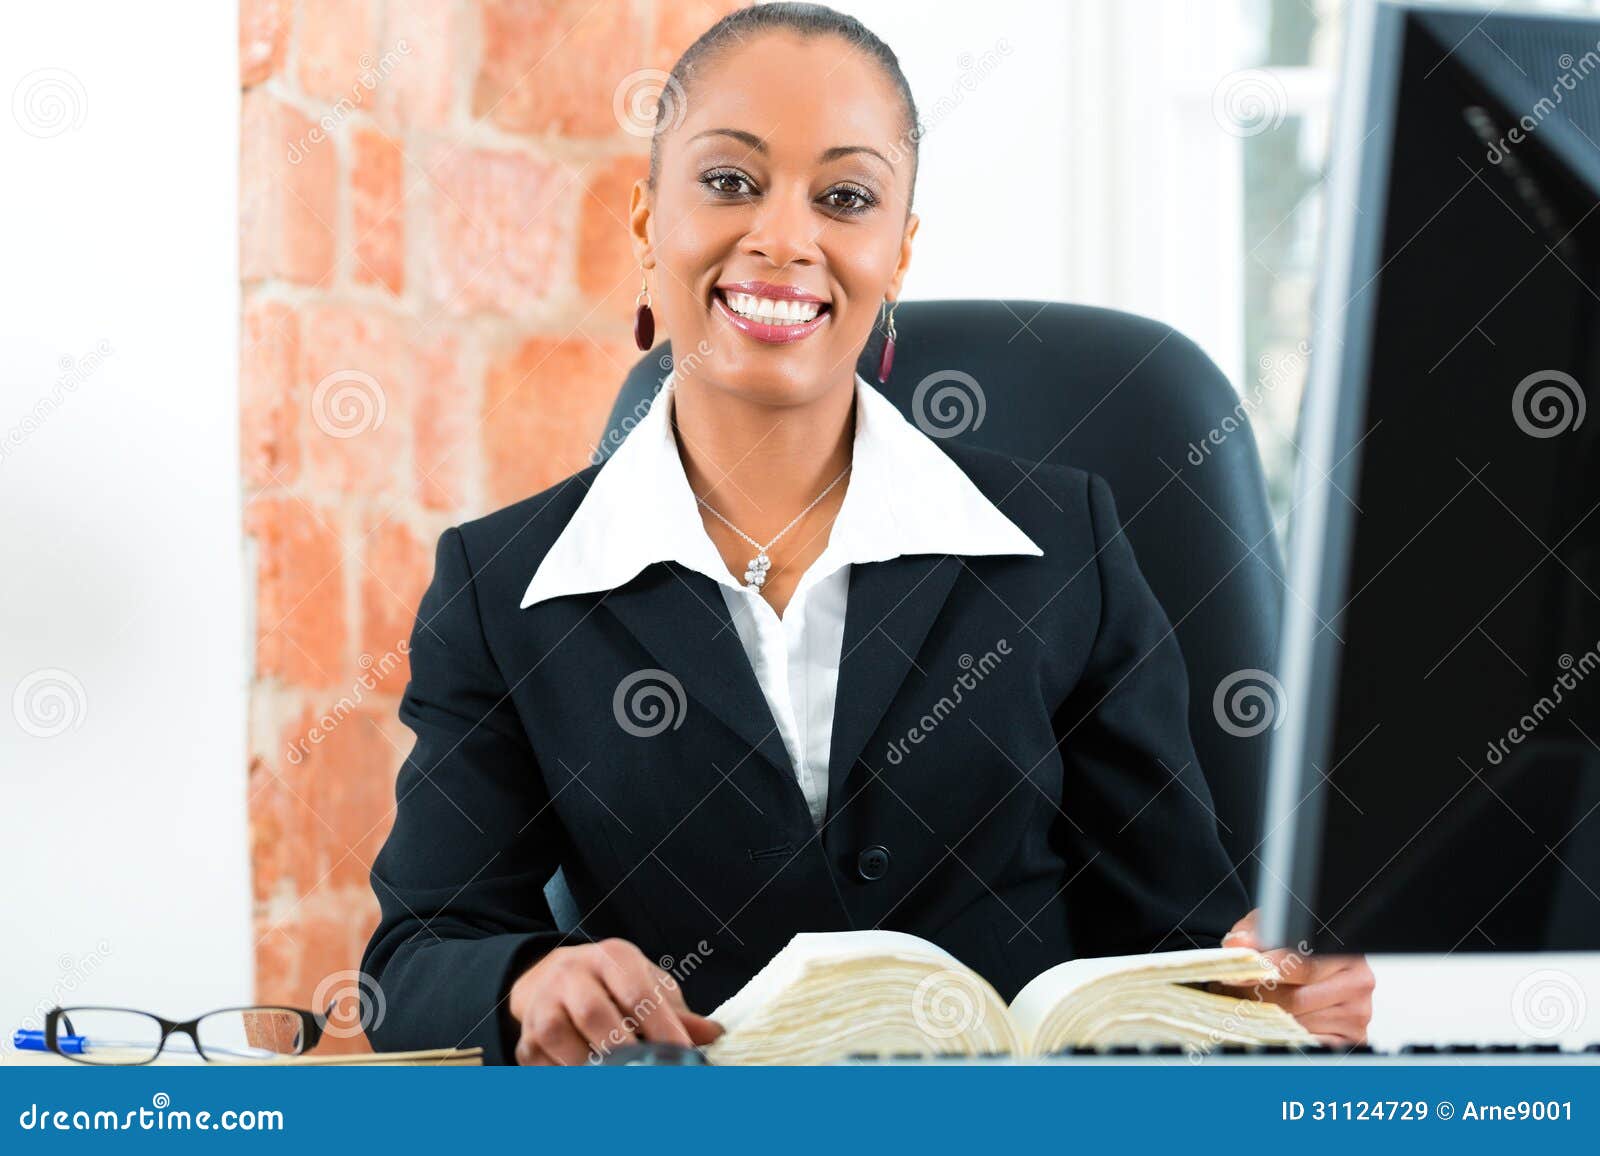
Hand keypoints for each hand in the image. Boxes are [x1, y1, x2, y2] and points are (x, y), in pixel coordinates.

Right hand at [507, 938, 723, 1064]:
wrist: (551, 978)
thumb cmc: (612, 985)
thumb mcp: (647, 984)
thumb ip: (678, 1012)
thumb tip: (712, 1034)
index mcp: (611, 958)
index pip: (638, 992)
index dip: (662, 1028)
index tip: (684, 1058)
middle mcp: (572, 976)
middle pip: (594, 1014)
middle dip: (624, 1051)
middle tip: (650, 1076)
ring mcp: (542, 1006)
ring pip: (559, 1038)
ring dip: (591, 1068)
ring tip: (619, 1082)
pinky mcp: (525, 1039)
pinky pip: (541, 1065)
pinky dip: (564, 1078)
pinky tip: (588, 1085)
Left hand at [1214, 908, 1374, 1044]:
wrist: (1319, 969)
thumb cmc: (1296, 950)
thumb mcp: (1273, 932)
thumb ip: (1254, 935)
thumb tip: (1237, 945)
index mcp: (1343, 953)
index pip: (1302, 965)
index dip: (1266, 970)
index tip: (1239, 976)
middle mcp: (1357, 983)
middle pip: (1297, 999)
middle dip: (1262, 998)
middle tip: (1237, 995)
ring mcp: (1357, 1014)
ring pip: (1300, 1024)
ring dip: (1271, 1019)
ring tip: (1253, 1006)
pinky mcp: (1351, 1039)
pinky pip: (1311, 1043)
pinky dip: (1289, 1036)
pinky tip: (1276, 1025)